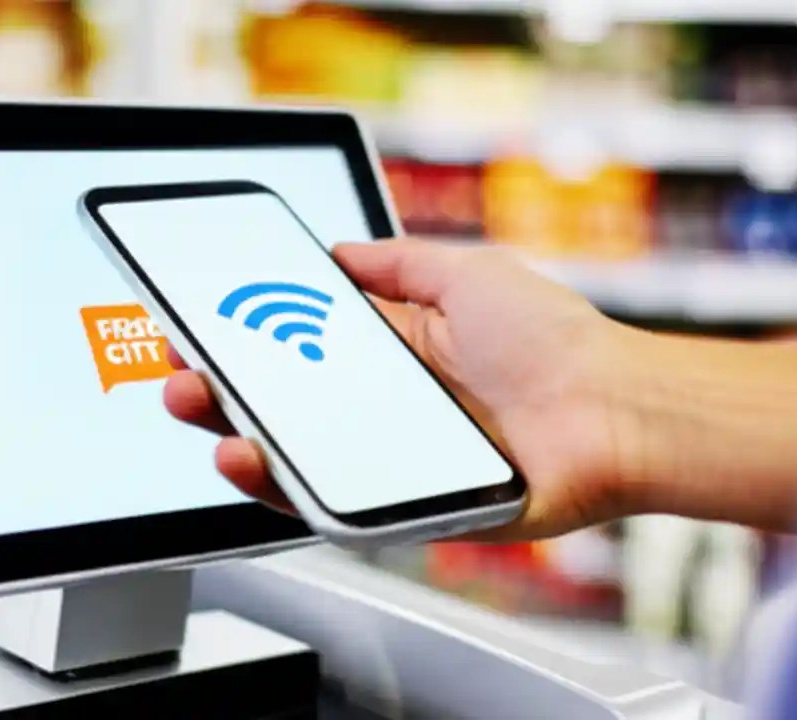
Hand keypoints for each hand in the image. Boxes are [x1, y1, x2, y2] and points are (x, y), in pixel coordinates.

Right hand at [163, 238, 635, 540]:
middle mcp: (378, 408)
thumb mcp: (469, 275)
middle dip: (218, 386)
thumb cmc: (557, 344)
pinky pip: (326, 503)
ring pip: (290, 456)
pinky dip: (279, 486)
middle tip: (180, 373)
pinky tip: (247, 459)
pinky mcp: (399, 507)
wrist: (616, 415)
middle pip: (280, 403)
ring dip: (231, 433)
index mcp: (390, 352)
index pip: (294, 347)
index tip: (199, 324)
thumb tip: (336, 250)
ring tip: (197, 409)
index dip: (243, 338)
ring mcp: (385, 460)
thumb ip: (397, 263)